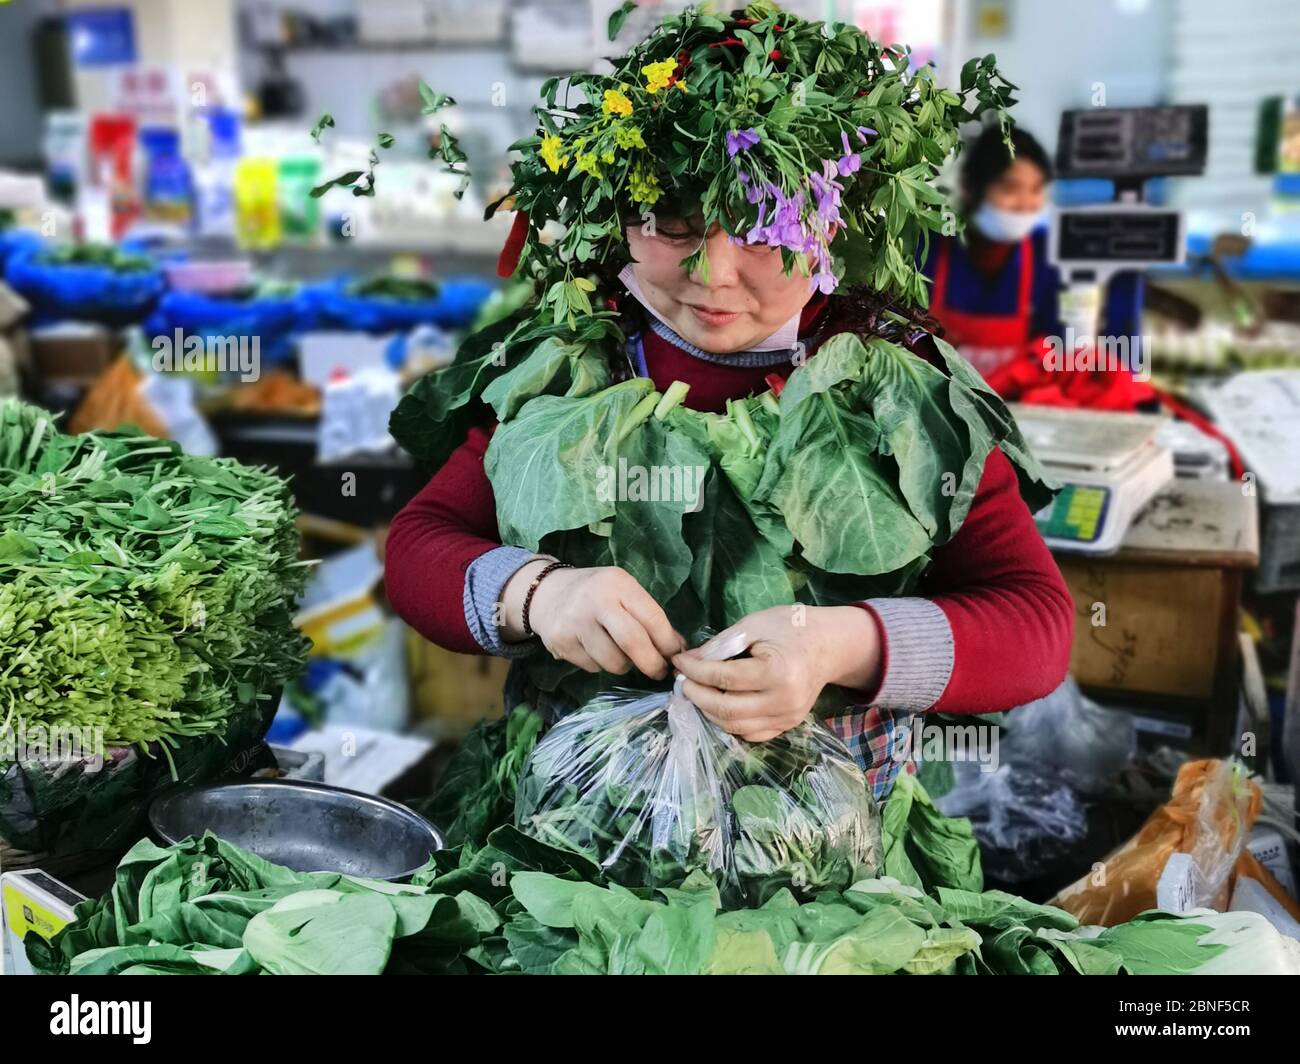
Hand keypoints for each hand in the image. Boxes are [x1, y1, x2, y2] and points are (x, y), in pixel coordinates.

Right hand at [505, 563, 685, 678]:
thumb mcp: (623, 592)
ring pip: (613, 662)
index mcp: (617, 584)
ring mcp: (575, 623)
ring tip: (620, 653)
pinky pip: (593, 667)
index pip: (652, 618)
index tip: (675, 655)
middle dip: (652, 663)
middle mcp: (595, 601)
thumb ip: (648, 616)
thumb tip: (678, 648)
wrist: (546, 593)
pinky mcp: (560, 642)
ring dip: (624, 665)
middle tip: (658, 671)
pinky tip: (596, 649)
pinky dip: (601, 665)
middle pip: (632, 642)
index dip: (668, 643)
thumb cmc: (596, 594)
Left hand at [671, 606, 881, 741]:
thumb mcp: (755, 624)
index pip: (723, 678)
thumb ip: (721, 644)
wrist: (830, 644)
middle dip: (697, 696)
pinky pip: (750, 733)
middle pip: (726, 709)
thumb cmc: (792, 627)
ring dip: (709, 712)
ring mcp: (787, 718)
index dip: (694, 671)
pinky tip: (717, 705)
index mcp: (777, 672)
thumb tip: (689, 661)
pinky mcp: (788, 725)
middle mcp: (784, 701)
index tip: (679, 662)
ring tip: (696, 692)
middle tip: (682, 681)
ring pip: (735, 726)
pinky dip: (728, 722)